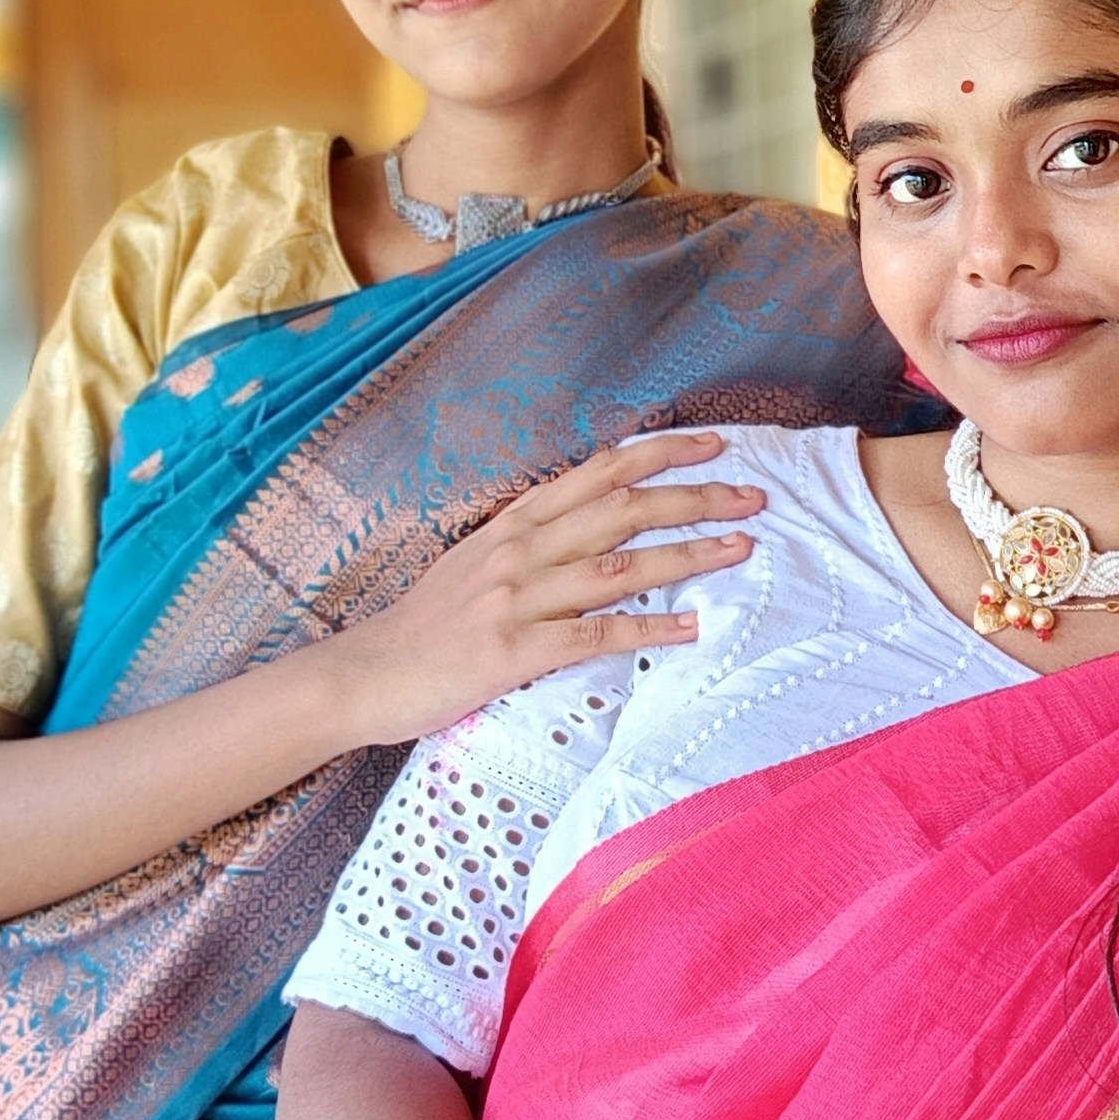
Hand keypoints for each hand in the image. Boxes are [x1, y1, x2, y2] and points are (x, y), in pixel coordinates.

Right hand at [318, 433, 762, 749]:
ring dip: (687, 556)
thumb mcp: (477, 560)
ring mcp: (519, 598)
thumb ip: (532, 539)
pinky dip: (649, 629)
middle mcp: (522, 550)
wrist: (365, 673)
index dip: (663, 454)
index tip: (715, 446)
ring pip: (620, 567)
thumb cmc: (425, 624)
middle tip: (753, 498)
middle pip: (624, 509)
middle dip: (695, 499)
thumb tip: (591, 523)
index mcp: (516, 523)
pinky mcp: (516, 650)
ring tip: (741, 549)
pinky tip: (692, 627)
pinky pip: (596, 635)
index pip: (601, 471)